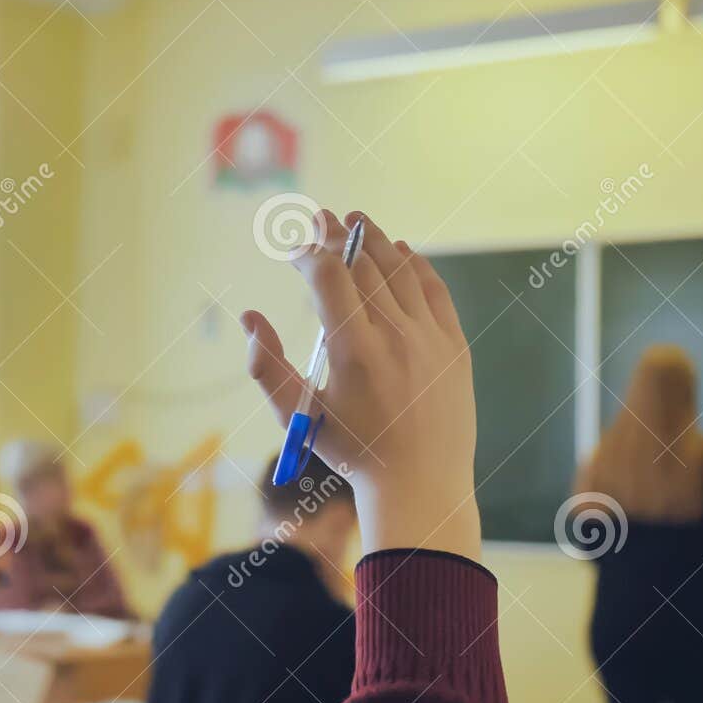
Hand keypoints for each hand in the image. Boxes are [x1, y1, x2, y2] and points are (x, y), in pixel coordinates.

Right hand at [242, 210, 480, 560]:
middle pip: (362, 264)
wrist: (420, 485)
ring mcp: (430, 337)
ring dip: (374, 240)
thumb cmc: (353, 454)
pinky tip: (401, 251)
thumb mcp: (299, 416)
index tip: (293, 253)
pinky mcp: (454, 345)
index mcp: (354, 350)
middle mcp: (395, 335)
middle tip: (318, 218)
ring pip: (399, 270)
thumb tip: (249, 317)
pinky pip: (434, 290)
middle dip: (335, 236)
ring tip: (354, 220)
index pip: (328, 276)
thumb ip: (267, 366)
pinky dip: (416, 265)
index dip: (307, 254)